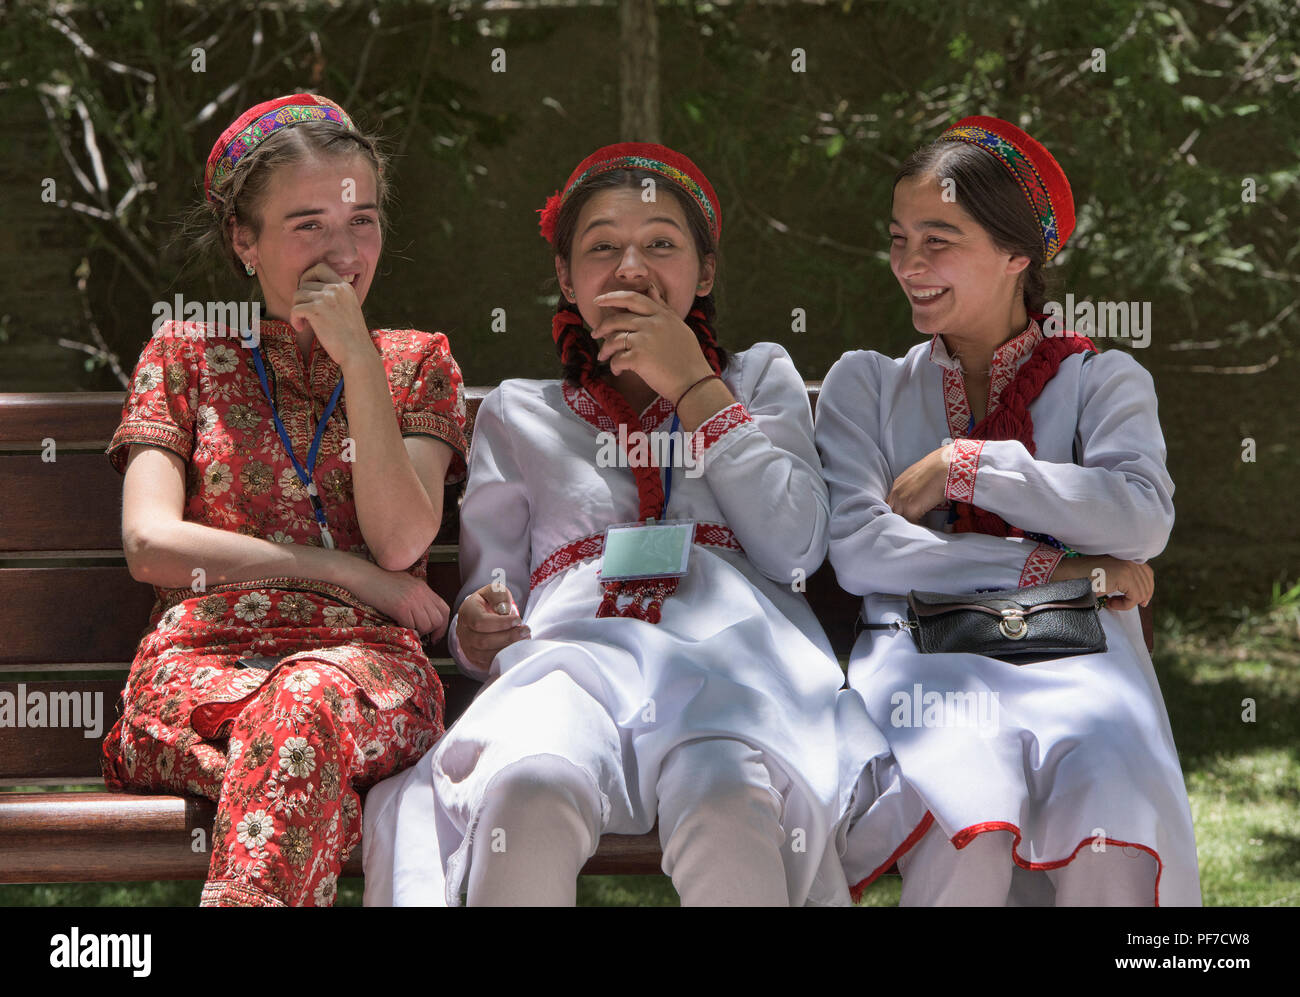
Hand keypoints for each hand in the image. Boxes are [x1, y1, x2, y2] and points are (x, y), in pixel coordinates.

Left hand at [289, 262, 374, 369]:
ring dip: (297, 309)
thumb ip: (335, 296)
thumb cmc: (351, 336)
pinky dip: (294, 319)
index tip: (306, 289)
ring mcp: (326, 298)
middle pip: (305, 283)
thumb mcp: (348, 307)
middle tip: (304, 312)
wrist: (357, 352)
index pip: (320, 267)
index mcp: (345, 287)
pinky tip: (301, 328)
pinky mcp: (316, 310)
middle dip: (301, 297)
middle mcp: (336, 289)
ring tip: (303, 322)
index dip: (308, 275)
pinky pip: (295, 309)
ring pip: (298, 295)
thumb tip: (309, 290)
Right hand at [342, 554, 450, 636]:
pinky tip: (399, 626)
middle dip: (432, 631)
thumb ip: (416, 597)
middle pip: (438, 620)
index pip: (444, 609)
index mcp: (423, 587)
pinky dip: (407, 630)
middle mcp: (421, 593)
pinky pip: (411, 626)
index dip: (443, 625)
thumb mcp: (404, 584)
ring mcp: (411, 599)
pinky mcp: (400, 606)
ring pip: (426, 625)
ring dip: (418, 632)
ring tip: (408, 629)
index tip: (435, 635)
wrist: (362, 574)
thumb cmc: (378, 581)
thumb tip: (422, 616)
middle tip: (421, 636)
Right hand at [455, 582, 530, 670]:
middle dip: (508, 637)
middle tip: (525, 631)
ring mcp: (467, 647)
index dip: (501, 623)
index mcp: (467, 612)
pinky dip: (504, 658)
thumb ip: (499, 596)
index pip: (480, 622)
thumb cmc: (488, 602)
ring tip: (523, 639)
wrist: (479, 614)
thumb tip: (503, 610)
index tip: (518, 620)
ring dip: (508, 649)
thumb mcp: (493, 591)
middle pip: (483, 641)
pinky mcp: (474, 659)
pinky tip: (516, 649)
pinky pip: (488, 664)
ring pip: (486, 655)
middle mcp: (463, 631)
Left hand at [591, 285, 712, 401]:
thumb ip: (663, 307)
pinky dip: (614, 366)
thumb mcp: (679, 327)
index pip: (632, 298)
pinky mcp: (639, 358)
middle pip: (617, 319)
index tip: (598, 300)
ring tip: (604, 357)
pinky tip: (618, 371)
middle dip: (601, 326)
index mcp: (662, 315)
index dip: (612, 297)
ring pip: (613, 339)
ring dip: (605, 350)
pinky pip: (616, 359)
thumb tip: (651, 288)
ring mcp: (645, 340)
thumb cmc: (688, 358)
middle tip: (595, 333)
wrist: (694, 383)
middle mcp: (653, 323)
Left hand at [886, 444, 953, 522]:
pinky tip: (921, 529)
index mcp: (897, 486)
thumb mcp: (918, 478)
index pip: (891, 503)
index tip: (903, 517)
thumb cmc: (936, 470)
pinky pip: (910, 524)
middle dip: (898, 519)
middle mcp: (896, 494)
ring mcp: (902, 502)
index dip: (897, 511)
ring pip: (898, 519)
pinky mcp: (910, 510)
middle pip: (891, 512)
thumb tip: (918, 497)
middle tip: (906, 526)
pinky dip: (916, 527)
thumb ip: (913, 489)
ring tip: (913, 529)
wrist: (942, 467)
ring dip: (906, 524)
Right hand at [1051, 555, 1153, 611]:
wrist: (1071, 575)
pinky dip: (1124, 605)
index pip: (1147, 573)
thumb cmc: (1085, 577)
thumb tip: (1142, 597)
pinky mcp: (1125, 576)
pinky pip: (1134, 597)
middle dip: (1138, 598)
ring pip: (1141, 593)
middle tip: (1121, 604)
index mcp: (1127, 556)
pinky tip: (1110, 603)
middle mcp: (1130, 559)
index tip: (1142, 601)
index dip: (1147, 588)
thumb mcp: (1109, 574)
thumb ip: (1125, 578)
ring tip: (1110, 603)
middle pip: (1147, 583)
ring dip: (1127, 603)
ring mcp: (1129, 566)